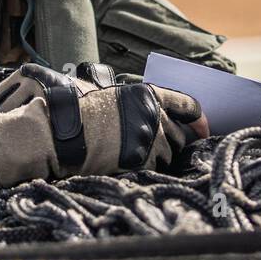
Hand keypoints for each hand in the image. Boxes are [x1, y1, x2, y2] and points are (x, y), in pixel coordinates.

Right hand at [0, 63, 207, 187]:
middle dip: (173, 139)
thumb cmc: (78, 109)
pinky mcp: (138, 160)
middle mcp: (153, 115)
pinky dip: (148, 166)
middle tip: (159, 144)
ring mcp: (147, 139)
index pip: (188, 105)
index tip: (202, 127)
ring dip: (159, 154)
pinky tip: (132, 162)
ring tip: (138, 152)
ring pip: (169, 153)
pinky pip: (154, 167)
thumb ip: (136, 102)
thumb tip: (156, 112)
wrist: (59, 131)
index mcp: (147, 95)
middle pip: (180, 133)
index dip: (198, 118)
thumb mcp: (110, 92)